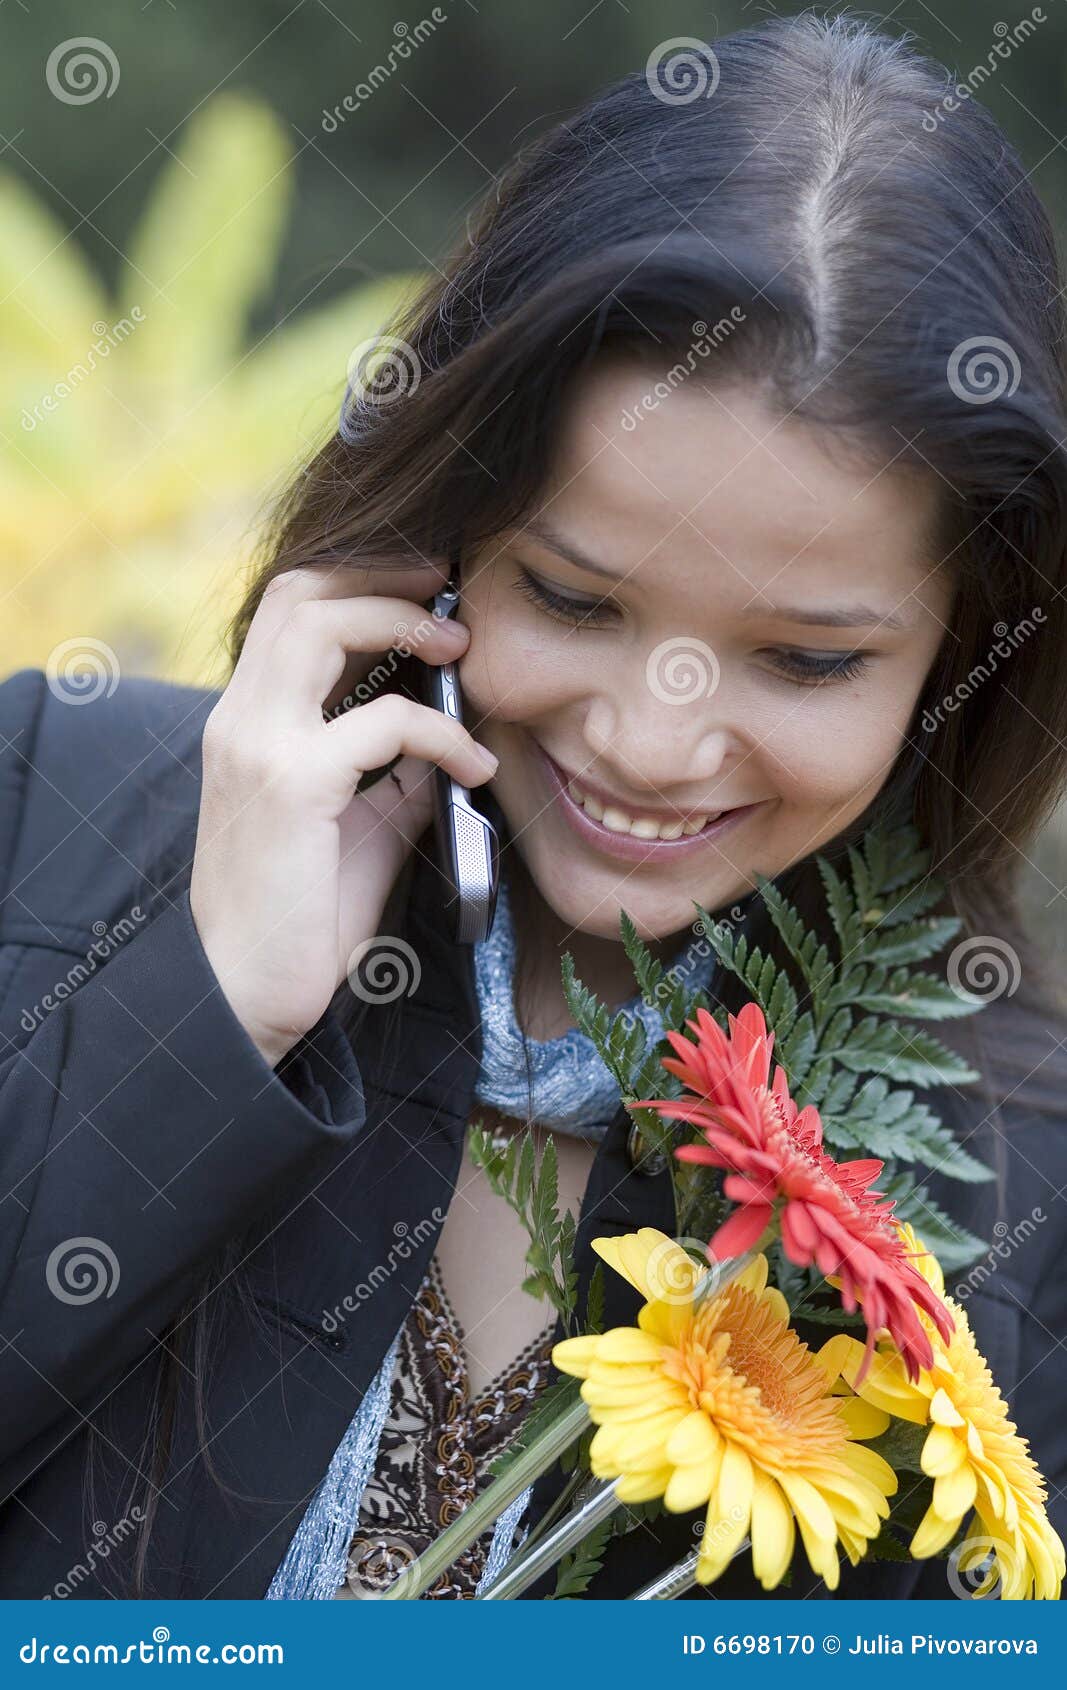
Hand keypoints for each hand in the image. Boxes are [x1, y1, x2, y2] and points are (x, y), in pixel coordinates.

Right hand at [189, 562, 497, 1066]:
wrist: (246, 993)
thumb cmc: (302, 917)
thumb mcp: (356, 827)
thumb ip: (391, 774)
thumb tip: (446, 738)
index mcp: (248, 723)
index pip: (290, 609)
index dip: (359, 579)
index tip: (428, 586)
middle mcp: (241, 720)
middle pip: (300, 590)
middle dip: (382, 574)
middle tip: (451, 589)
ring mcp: (260, 747)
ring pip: (320, 622)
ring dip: (401, 619)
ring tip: (462, 647)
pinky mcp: (294, 786)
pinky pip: (383, 722)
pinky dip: (442, 732)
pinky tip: (476, 768)